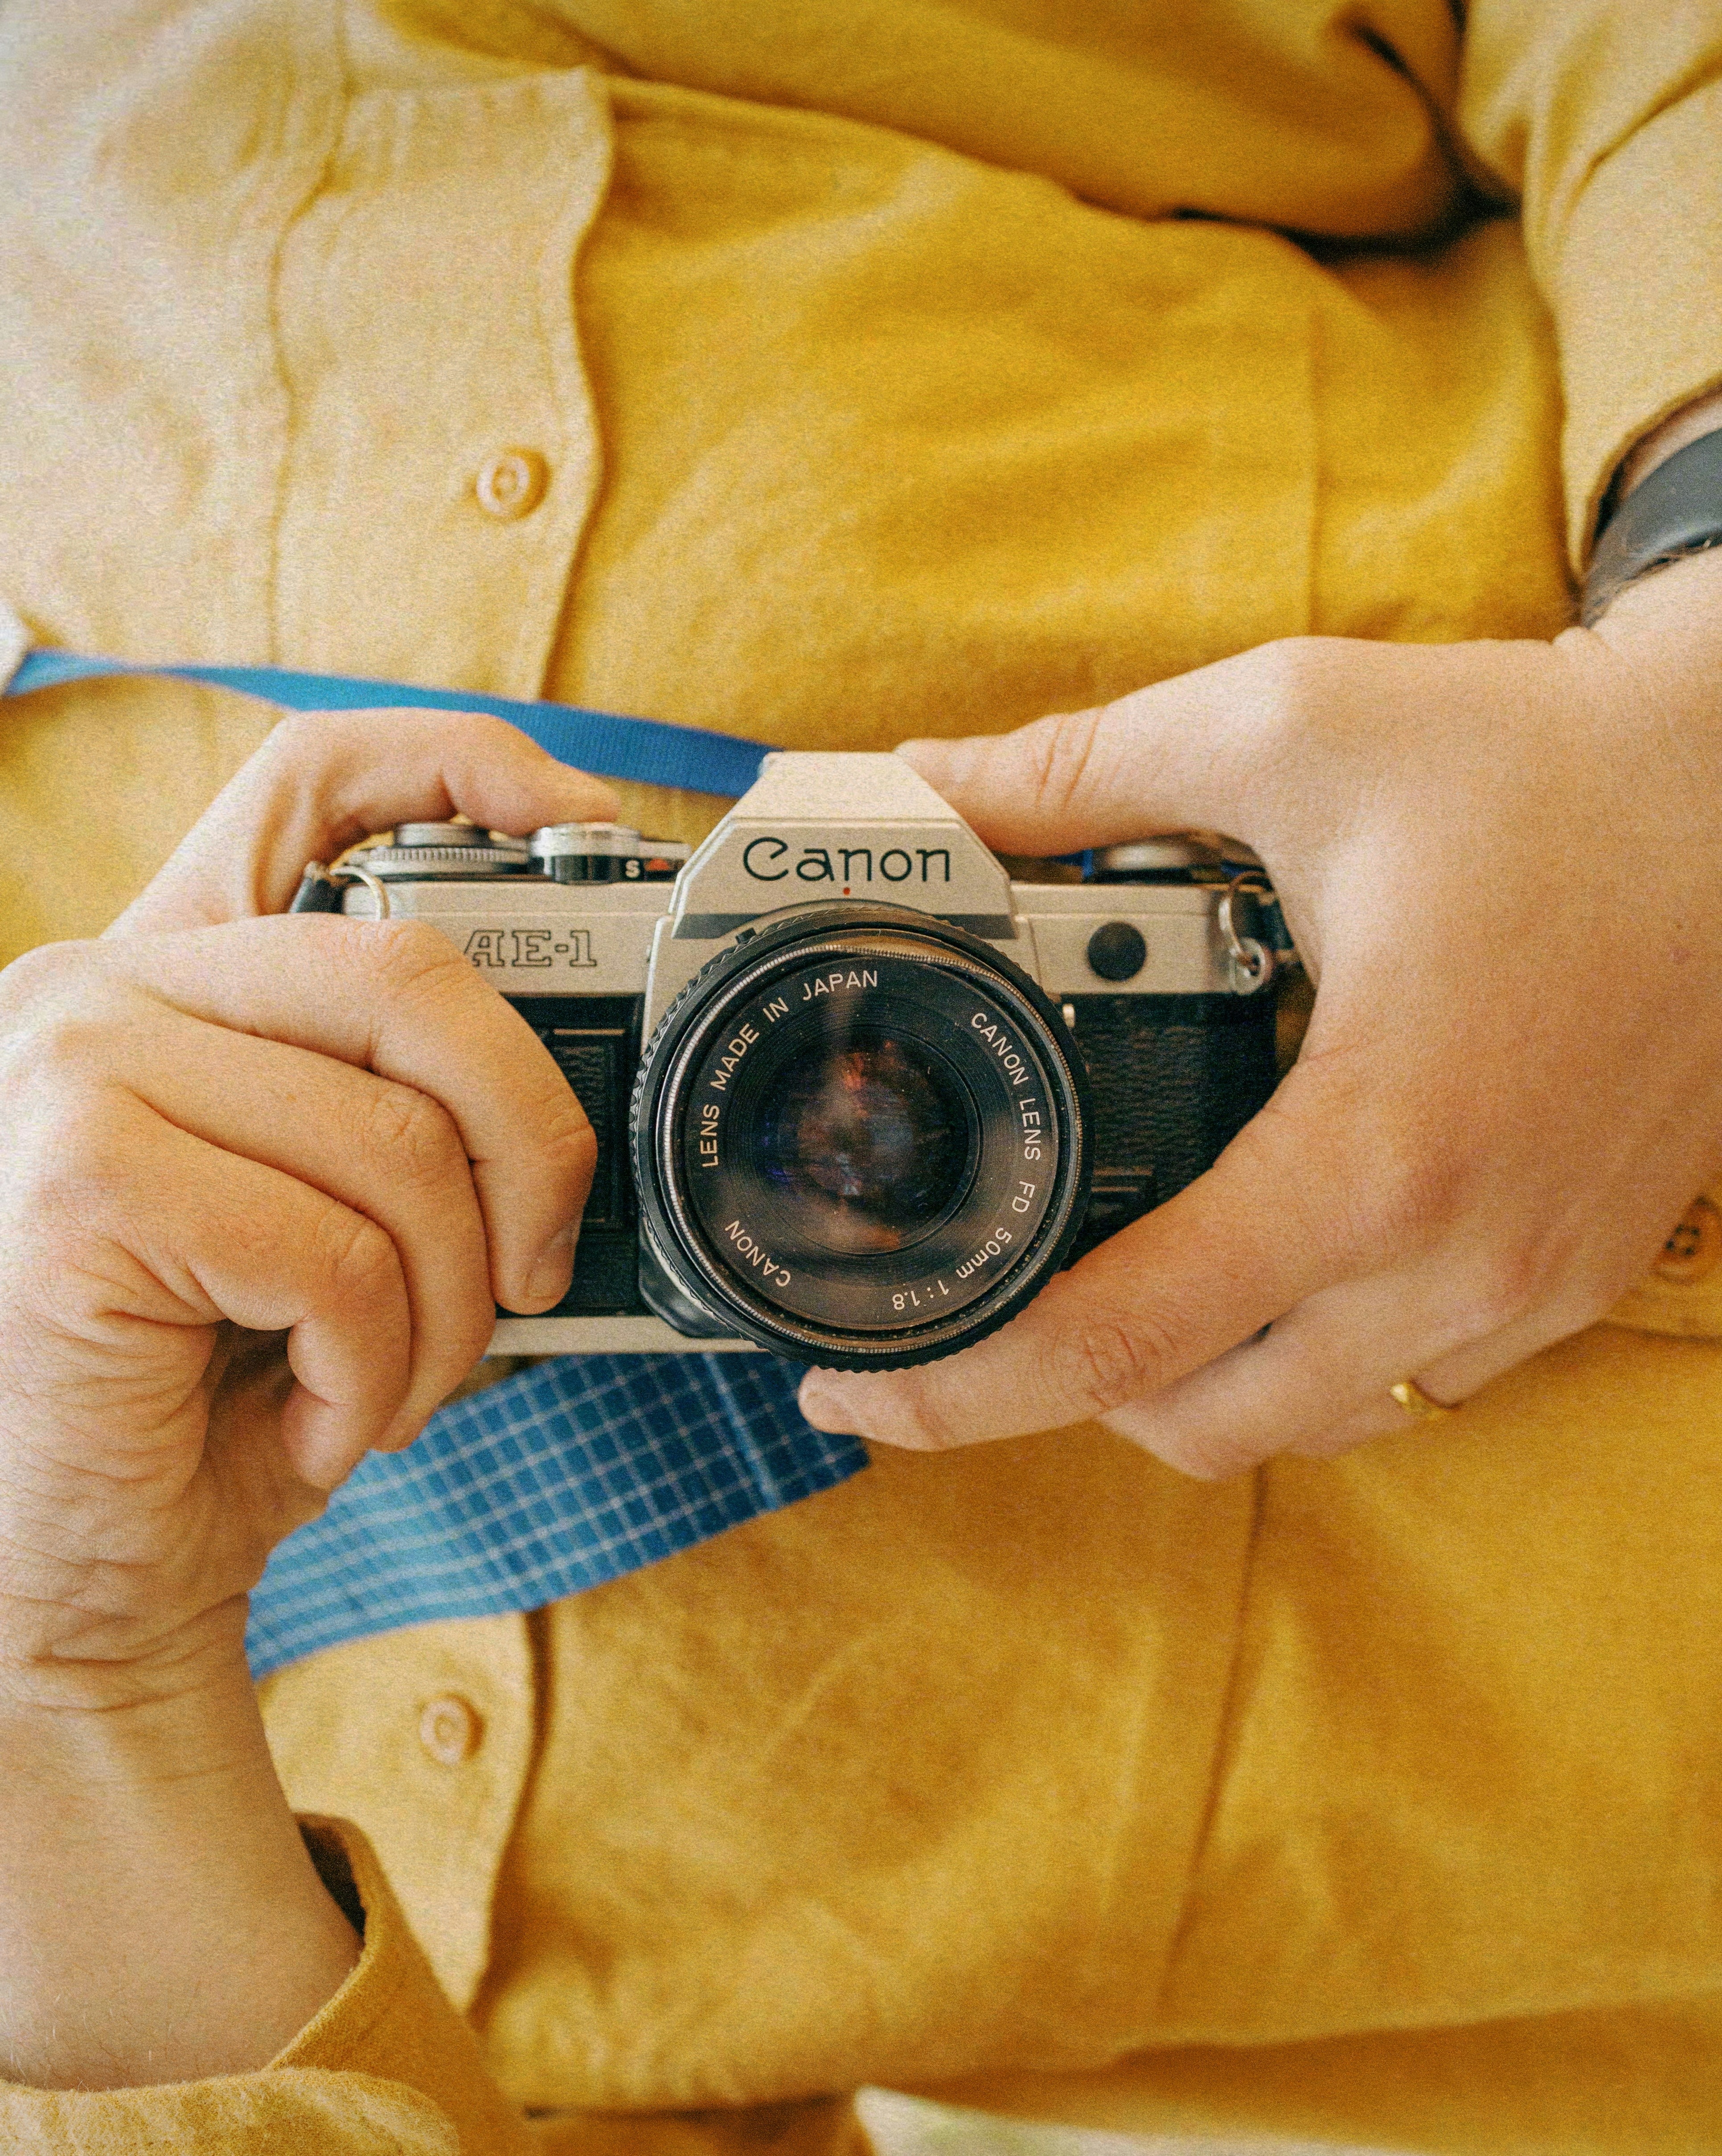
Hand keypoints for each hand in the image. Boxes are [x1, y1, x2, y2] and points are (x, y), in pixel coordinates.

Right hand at [0, 708, 616, 1696]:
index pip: (314, 782)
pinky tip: (327, 1421)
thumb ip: (405, 1114)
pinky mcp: (78, 1186)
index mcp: (171, 973)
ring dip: (450, 1306)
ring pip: (396, 1145)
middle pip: (413, 974)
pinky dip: (379, 1368)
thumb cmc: (219, 1394)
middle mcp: (101, 987)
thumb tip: (588, 1088)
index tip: (589, 833)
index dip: (467, 769)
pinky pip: (338, 1258)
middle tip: (542, 1266)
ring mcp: (73, 1071)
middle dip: (534, 1138)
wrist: (77, 1570)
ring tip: (401, 1382)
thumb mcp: (327, 1218)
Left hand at [799, 551, 1721, 1475]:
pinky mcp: (1578, 1274)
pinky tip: (1257, 1253)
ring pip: (1307, 1421)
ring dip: (1185, 1380)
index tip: (855, 1391)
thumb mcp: (1285, 729)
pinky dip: (1303, 1352)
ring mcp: (1530, 1286)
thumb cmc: (1536, 762)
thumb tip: (918, 790)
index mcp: (1366, 1151)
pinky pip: (1407, 1381)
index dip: (956, 1388)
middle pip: (1200, 1425)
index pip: (1118, 1341)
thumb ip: (1077, 775)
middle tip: (970, 1315)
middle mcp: (1456, 1259)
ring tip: (1104, 1276)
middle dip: (1058, 1393)